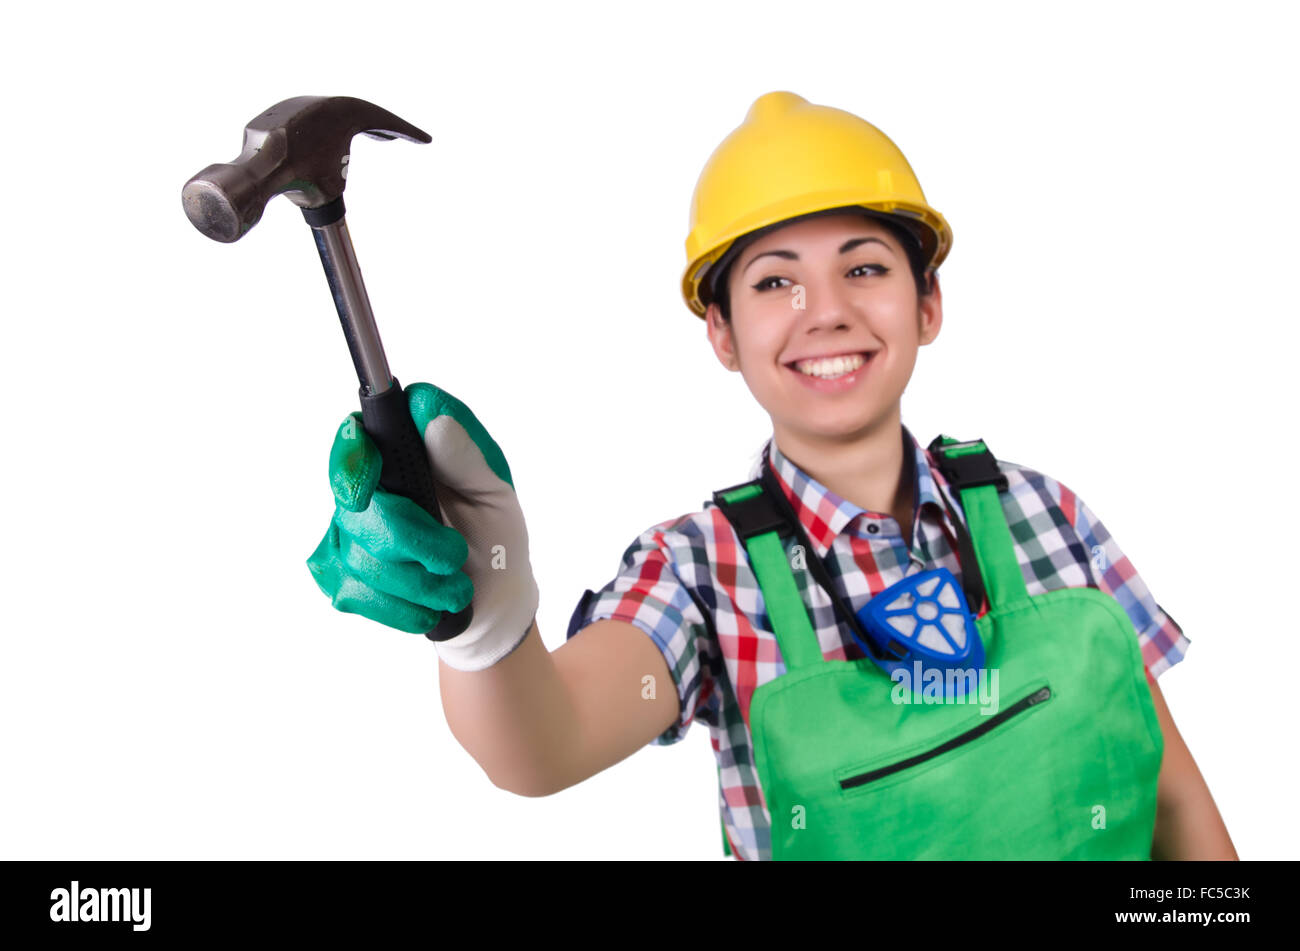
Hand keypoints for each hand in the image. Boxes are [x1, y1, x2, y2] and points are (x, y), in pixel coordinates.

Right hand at [307, 382, 538, 670]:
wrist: (492, 600)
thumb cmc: (494, 537)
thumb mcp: (495, 495)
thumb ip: (466, 456)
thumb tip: (433, 419)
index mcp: (404, 452)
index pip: (357, 436)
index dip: (352, 457)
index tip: (366, 487)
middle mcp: (367, 486)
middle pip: (356, 505)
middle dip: (411, 540)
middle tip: (455, 555)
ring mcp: (347, 531)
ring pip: (360, 555)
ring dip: (419, 582)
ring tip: (455, 586)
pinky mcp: (340, 576)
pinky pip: (357, 592)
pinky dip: (404, 607)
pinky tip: (429, 606)